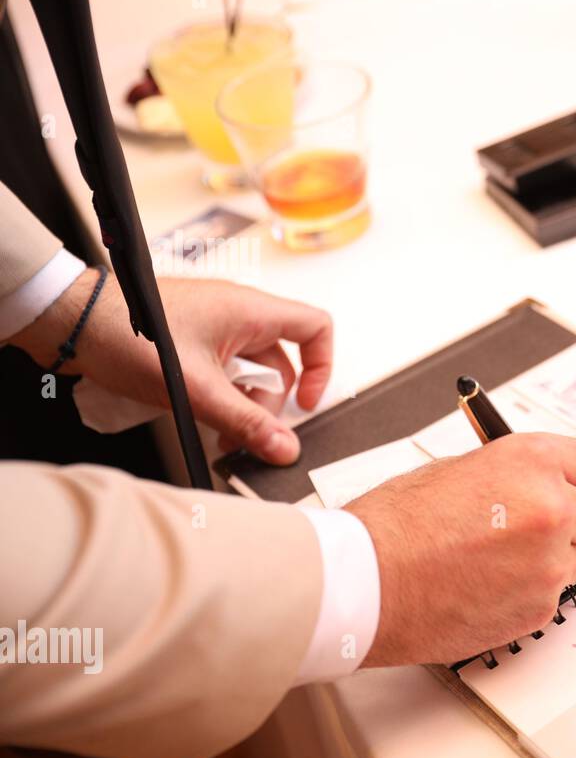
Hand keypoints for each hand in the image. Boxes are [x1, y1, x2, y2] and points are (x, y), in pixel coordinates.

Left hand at [10, 270, 331, 464]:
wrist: (72, 322)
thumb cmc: (128, 335)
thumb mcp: (196, 390)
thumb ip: (245, 421)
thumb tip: (284, 447)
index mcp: (250, 310)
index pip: (315, 327)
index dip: (320, 366)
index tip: (304, 403)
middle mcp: (238, 312)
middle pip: (282, 360)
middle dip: (269, 401)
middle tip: (246, 429)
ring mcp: (215, 324)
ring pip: (252, 368)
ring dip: (243, 402)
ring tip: (218, 428)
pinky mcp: (194, 337)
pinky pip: (225, 367)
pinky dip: (221, 394)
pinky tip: (200, 414)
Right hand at [346, 433, 575, 665]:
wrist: (366, 582)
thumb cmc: (396, 524)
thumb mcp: (462, 468)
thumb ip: (517, 472)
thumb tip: (547, 479)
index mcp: (534, 462)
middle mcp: (552, 509)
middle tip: (544, 524)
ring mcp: (549, 564)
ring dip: (557, 557)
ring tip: (502, 556)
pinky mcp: (539, 608)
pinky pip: (555, 593)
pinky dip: (532, 589)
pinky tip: (490, 582)